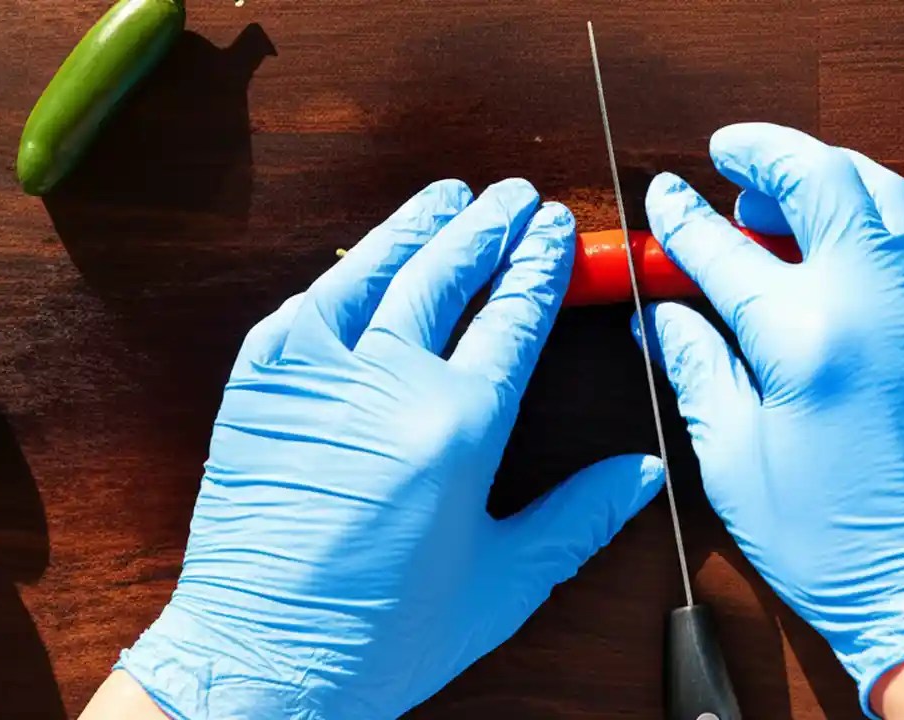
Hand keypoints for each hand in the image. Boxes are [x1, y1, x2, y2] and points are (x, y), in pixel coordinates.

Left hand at [115, 179, 663, 718]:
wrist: (262, 660)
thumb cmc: (385, 632)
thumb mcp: (504, 579)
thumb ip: (579, 515)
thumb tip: (644, 473)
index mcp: (457, 425)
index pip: (513, 315)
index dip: (540, 264)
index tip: (557, 232)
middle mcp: (386, 381)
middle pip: (448, 272)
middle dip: (489, 226)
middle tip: (516, 199)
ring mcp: (315, 373)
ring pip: (376, 268)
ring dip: (419, 224)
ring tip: (451, 196)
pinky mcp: (260, 382)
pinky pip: (311, 302)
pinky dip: (350, 270)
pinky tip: (372, 258)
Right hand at [636, 124, 903, 716]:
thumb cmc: (835, 543)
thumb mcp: (736, 461)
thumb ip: (697, 369)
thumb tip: (661, 316)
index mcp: (805, 336)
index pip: (726, 248)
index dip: (683, 219)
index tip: (662, 200)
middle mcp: (874, 300)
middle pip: (821, 178)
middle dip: (766, 152)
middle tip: (725, 156)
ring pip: (879, 189)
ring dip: (823, 171)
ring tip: (773, 193)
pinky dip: (867, 209)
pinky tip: (833, 238)